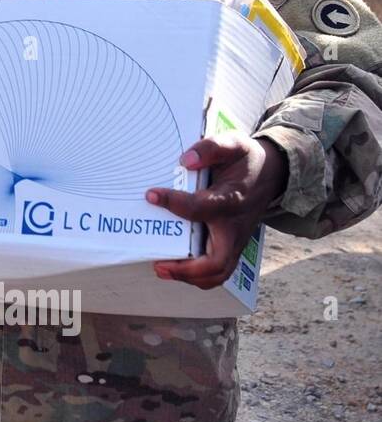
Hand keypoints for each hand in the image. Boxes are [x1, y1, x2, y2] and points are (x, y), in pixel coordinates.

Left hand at [147, 134, 288, 288]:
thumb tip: (186, 161)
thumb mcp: (234, 144)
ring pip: (218, 273)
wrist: (271, 174)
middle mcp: (234, 227)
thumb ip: (212, 148)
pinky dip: (197, 275)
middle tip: (158, 264)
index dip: (174, 203)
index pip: (201, 208)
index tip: (151, 195)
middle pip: (217, 262)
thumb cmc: (245, 160)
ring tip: (161, 269)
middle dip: (187, 270)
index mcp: (231, 200)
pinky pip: (217, 270)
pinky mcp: (231, 247)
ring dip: (190, 277)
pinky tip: (173, 266)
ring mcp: (235, 241)